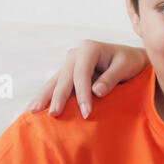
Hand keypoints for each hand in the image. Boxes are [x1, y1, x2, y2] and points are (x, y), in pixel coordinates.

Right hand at [27, 41, 149, 118]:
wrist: (130, 59)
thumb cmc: (129, 61)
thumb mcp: (125, 66)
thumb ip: (111, 78)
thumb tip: (97, 92)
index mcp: (89, 49)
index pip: (81, 74)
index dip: (82, 94)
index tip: (86, 113)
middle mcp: (76, 54)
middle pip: (64, 77)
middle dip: (58, 97)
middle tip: (53, 115)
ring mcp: (70, 63)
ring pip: (55, 81)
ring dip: (44, 96)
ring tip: (32, 110)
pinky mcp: (68, 74)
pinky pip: (56, 85)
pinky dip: (46, 96)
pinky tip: (35, 107)